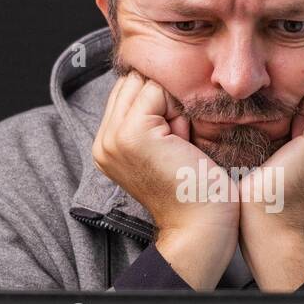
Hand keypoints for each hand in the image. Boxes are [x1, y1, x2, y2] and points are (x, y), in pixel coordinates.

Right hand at [92, 71, 237, 287]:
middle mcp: (102, 141)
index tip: (176, 141)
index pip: (128, 90)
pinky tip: (184, 143)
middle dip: (164, 101)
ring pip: (144, 83)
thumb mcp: (165, 145)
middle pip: (134, 82)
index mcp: (106, 145)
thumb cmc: (195, 188)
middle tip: (180, 143)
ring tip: (181, 144)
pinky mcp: (130, 134)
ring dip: (171, 106)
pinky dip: (178, 112)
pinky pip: (156, 90)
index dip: (159, 103)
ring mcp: (112, 138)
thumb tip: (159, 77)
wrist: (201, 226)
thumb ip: (153, 116)